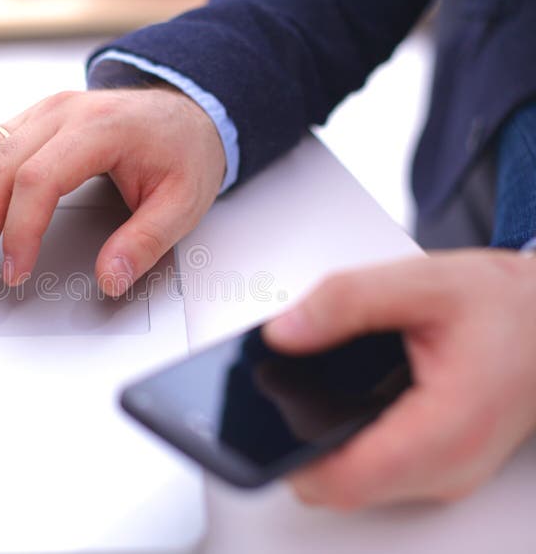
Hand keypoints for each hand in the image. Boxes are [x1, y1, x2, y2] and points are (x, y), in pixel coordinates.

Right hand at [0, 87, 225, 299]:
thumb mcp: (183, 204)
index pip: (38, 178)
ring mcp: (41, 113)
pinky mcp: (30, 122)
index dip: (19, 230)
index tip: (15, 273)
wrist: (185, 113)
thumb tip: (109, 280)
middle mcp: (61, 113)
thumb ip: (146, 243)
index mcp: (100, 127)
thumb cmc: (183, 152)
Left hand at [263, 250, 535, 509]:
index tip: (265, 423)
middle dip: (300, 447)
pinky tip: (339, 405)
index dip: (295, 458)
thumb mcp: (423, 281)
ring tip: (310, 395)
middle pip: (343, 488)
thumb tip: (282, 333)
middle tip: (282, 395)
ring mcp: (445, 473)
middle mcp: (448, 465)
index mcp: (448, 425)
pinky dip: (348, 445)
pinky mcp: (438, 466)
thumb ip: (345, 302)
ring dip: (323, 448)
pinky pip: (376, 472)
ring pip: (357, 485)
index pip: (350, 478)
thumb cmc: (506, 306)